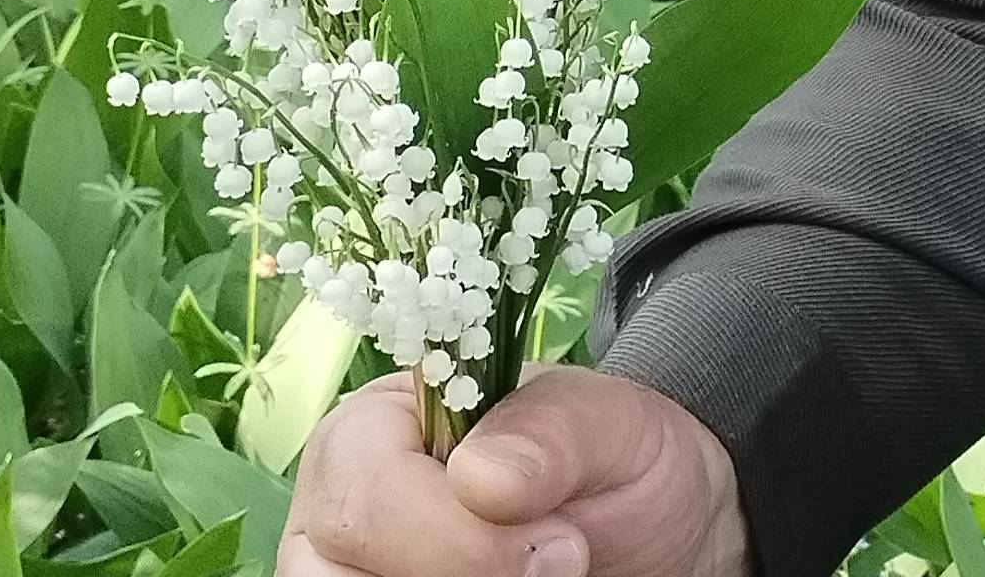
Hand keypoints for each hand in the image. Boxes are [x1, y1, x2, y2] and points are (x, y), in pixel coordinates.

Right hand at [282, 367, 749, 576]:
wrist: (649, 520)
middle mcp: (340, 511)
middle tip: (557, 568)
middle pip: (335, 573)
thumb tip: (480, 478)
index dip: (457, 537)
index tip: (560, 545)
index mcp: (374, 430)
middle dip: (459, 575)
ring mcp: (349, 573)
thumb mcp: (606, 423)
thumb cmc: (612, 455)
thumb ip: (548, 432)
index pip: (365, 496)